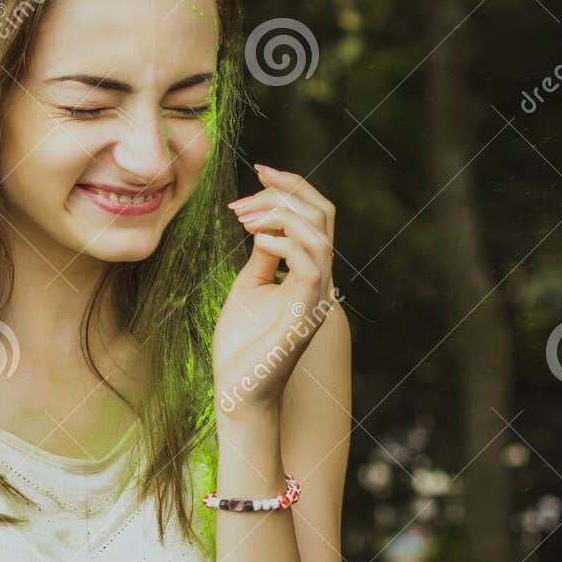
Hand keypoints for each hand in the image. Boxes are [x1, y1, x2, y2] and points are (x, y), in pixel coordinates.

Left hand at [212, 163, 339, 415]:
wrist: (238, 393)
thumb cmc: (242, 344)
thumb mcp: (250, 285)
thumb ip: (264, 253)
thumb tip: (264, 222)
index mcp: (309, 271)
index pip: (317, 214)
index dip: (292, 185)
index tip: (258, 168)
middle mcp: (320, 281)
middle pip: (323, 214)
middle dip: (283, 192)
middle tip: (239, 202)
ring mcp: (315, 300)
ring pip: (319, 236)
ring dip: (278, 216)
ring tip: (242, 220)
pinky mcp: (303, 318)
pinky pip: (310, 268)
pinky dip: (284, 244)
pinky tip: (256, 241)